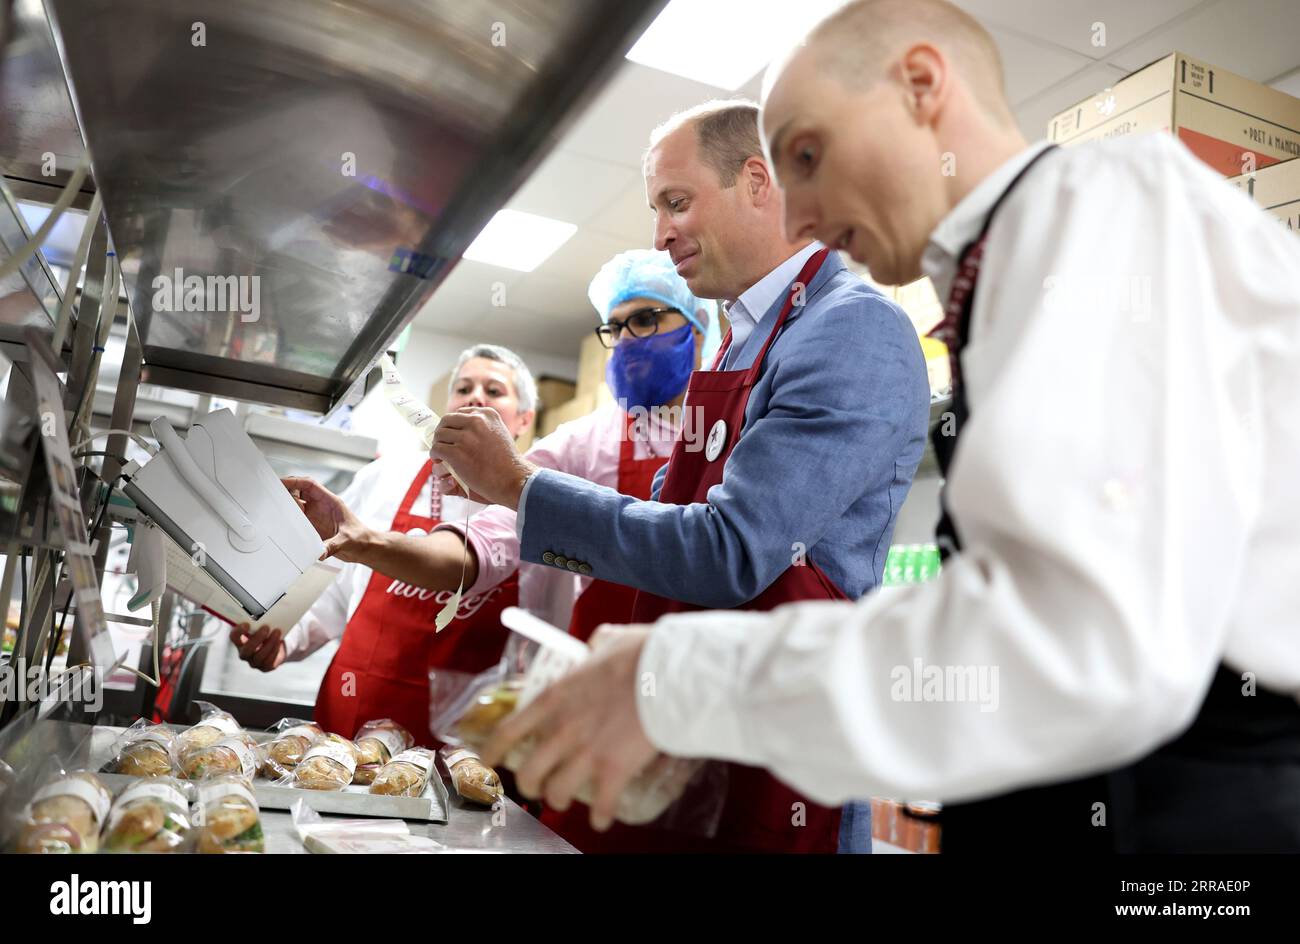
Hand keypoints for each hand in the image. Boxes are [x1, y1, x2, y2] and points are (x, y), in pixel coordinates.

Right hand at [230, 623, 286, 671]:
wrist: (281, 641)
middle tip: (266, 627)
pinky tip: (279, 641)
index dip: (238, 632)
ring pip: (259, 657)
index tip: (247, 624)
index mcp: (240, 640)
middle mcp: (245, 652)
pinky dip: (274, 650)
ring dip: (269, 643)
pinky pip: (269, 662)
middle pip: (246, 650)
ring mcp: (254, 661)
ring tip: (277, 632)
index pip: (234, 637)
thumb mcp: (264, 622)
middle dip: (256, 639)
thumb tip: (265, 609)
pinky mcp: (265, 667)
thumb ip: (260, 619)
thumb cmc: (270, 629)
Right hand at [282, 476, 376, 561]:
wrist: (365, 548)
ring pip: (296, 505)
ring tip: (277, 516)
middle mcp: (321, 506)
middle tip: (275, 502)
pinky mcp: (313, 527)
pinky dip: (289, 522)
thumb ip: (334, 545)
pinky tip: (283, 528)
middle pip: (298, 492)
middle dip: (286, 494)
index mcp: (330, 501)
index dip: (294, 481)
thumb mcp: (348, 540)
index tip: (280, 483)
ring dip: (286, 508)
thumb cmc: (361, 539)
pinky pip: (297, 520)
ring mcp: (316, 516)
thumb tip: (320, 552)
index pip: (309, 485)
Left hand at [430, 407, 536, 509]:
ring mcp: (466, 437)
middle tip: (443, 446)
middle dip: (442, 434)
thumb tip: (460, 430)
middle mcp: (476, 421)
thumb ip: (483, 428)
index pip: (459, 413)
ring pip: (439, 435)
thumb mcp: (499, 434)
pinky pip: (437, 449)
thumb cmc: (508, 463)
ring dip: (438, 446)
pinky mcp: (457, 453)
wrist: (514, 480)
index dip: (453, 426)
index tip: (453, 437)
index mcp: (487, 414)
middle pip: (446, 421)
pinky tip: (442, 462)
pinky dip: (436, 456)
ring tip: (442, 457)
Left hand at [481, 624, 657, 830]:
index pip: (507, 732)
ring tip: (567, 800)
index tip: (486, 764)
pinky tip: (602, 818)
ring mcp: (586, 753)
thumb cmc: (641, 654)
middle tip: (538, 785)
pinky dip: (600, 817)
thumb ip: (595, 646)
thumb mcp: (608, 640)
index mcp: (554, 698)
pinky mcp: (613, 770)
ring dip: (559, 800)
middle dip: (530, 785)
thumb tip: (599, 644)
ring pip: (557, 794)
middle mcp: (562, 729)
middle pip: (528, 773)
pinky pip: (600, 806)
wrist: (668, 674)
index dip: (491, 754)